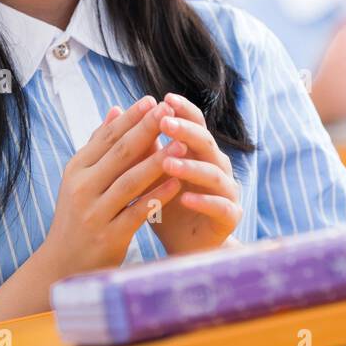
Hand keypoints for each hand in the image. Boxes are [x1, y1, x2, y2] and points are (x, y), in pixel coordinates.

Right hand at [41, 96, 181, 277]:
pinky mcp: (109, 236)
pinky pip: (138, 212)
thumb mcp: (81, 178)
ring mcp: (95, 213)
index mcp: (76, 170)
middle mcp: (82, 188)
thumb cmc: (78, 216)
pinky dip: (157, 196)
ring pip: (130, 181)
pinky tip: (177, 183)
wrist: (62, 264)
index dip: (131, 118)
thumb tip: (115, 109)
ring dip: (157, 161)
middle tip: (168, 110)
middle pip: (119, 154)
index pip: (106, 138)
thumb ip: (98, 145)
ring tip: (181, 143)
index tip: (153, 100)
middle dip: (146, 130)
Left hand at [138, 92, 242, 255]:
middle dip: (186, 131)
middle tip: (165, 122)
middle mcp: (216, 166)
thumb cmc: (166, 205)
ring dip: (191, 167)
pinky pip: (221, 206)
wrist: (184, 247)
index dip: (183, 110)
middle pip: (205, 142)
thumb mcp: (149, 174)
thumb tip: (115, 112)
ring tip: (168, 162)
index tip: (164, 98)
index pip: (194, 123)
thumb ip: (140, 147)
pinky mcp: (230, 216)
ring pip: (214, 173)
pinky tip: (184, 199)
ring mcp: (226, 191)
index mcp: (198, 152)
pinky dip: (204, 202)